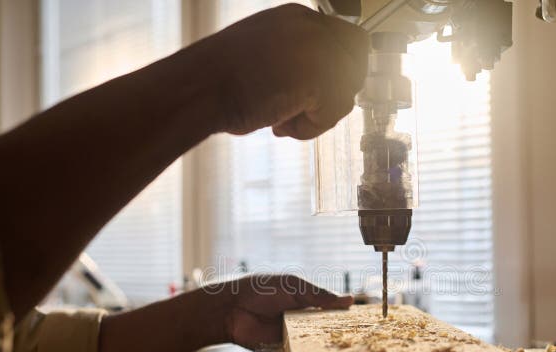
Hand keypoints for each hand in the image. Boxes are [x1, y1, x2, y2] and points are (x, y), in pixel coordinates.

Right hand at [205, 4, 368, 138]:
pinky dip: (308, 129)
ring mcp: (317, 49)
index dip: (342, 69)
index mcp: (295, 18)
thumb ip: (296, 61)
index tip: (321, 92)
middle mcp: (310, 27)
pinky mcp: (319, 76)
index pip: (346, 38)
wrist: (198, 89)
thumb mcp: (265, 57)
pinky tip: (278, 123)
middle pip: (357, 61)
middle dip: (336, 91)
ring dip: (317, 114)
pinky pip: (333, 113)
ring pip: (346, 91)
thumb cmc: (218, 82)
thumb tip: (322, 87)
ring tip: (280, 118)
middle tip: (301, 109)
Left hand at [208, 274, 352, 348]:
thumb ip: (319, 295)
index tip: (361, 325)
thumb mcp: (293, 287)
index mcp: (304, 302)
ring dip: (322, 350)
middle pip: (322, 331)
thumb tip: (349, 300)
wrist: (231, 310)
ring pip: (310, 346)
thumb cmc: (261, 291)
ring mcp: (289, 337)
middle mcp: (298, 320)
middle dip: (335, 337)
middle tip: (356, 344)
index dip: (343, 318)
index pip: (329, 311)